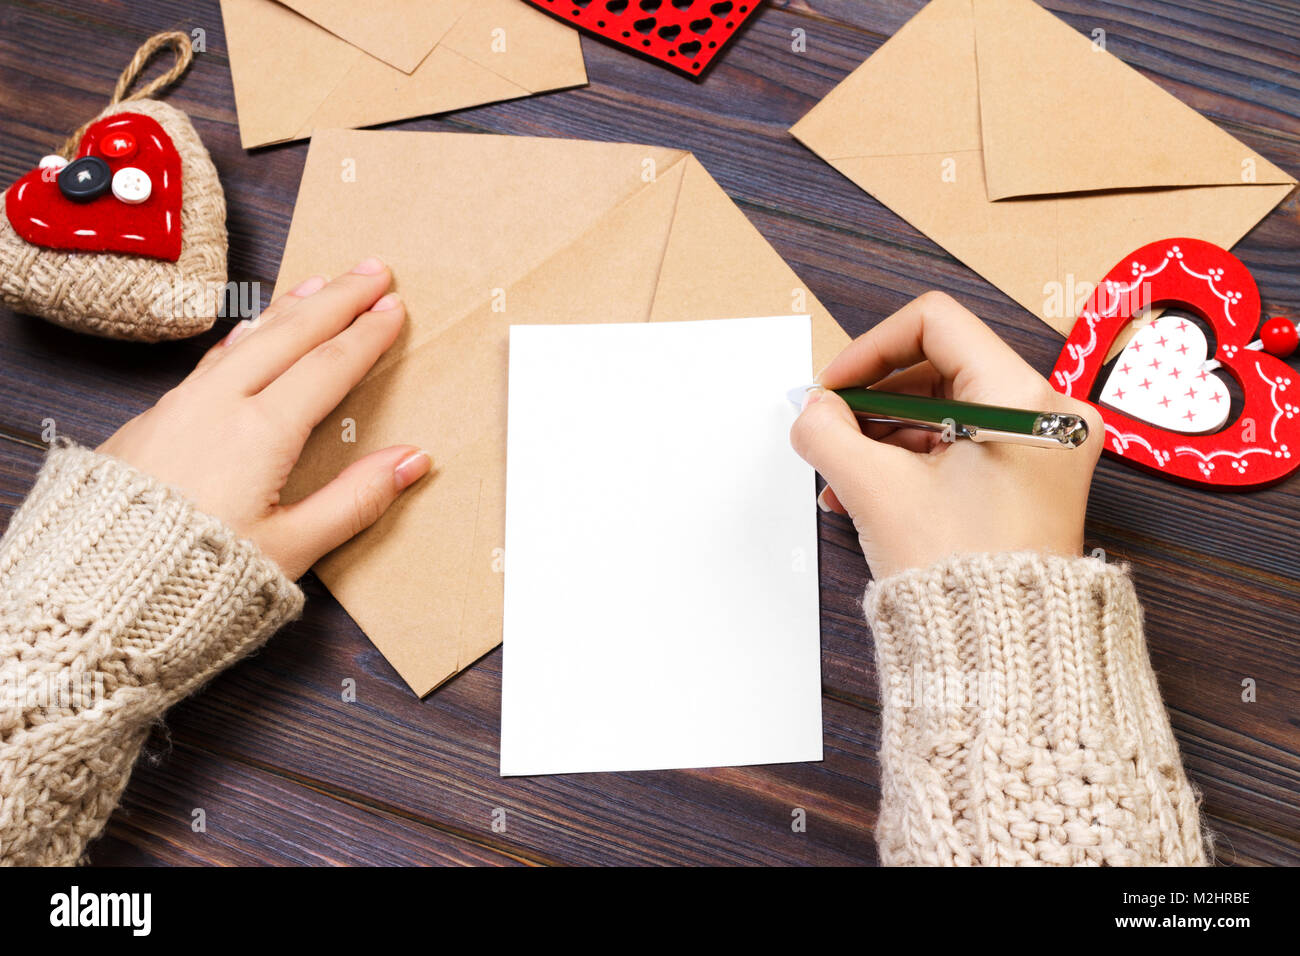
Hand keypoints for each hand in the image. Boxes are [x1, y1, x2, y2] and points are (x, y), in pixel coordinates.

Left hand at [98, 256, 430, 579]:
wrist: (97, 588)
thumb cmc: (195, 579)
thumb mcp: (292, 549)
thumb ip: (356, 500)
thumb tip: (412, 460)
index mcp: (262, 433)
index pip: (329, 366)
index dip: (367, 334)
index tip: (394, 306)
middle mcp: (219, 406)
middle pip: (290, 334)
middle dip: (336, 298)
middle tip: (371, 270)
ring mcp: (180, 407)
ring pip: (245, 339)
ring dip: (288, 308)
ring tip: (318, 283)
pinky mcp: (152, 421)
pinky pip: (209, 361)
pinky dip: (243, 335)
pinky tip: (248, 331)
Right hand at [790, 292, 1103, 578]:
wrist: (1007, 652)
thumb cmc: (969, 580)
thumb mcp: (878, 491)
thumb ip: (829, 434)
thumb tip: (813, 411)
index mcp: (1024, 400)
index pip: (935, 324)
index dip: (871, 349)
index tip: (834, 387)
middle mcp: (1047, 416)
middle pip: (939, 366)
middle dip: (873, 400)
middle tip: (831, 429)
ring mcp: (1043, 449)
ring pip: (946, 408)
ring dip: (885, 434)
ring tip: (843, 474)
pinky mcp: (1032, 480)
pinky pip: (963, 443)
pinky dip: (914, 458)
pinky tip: (869, 489)